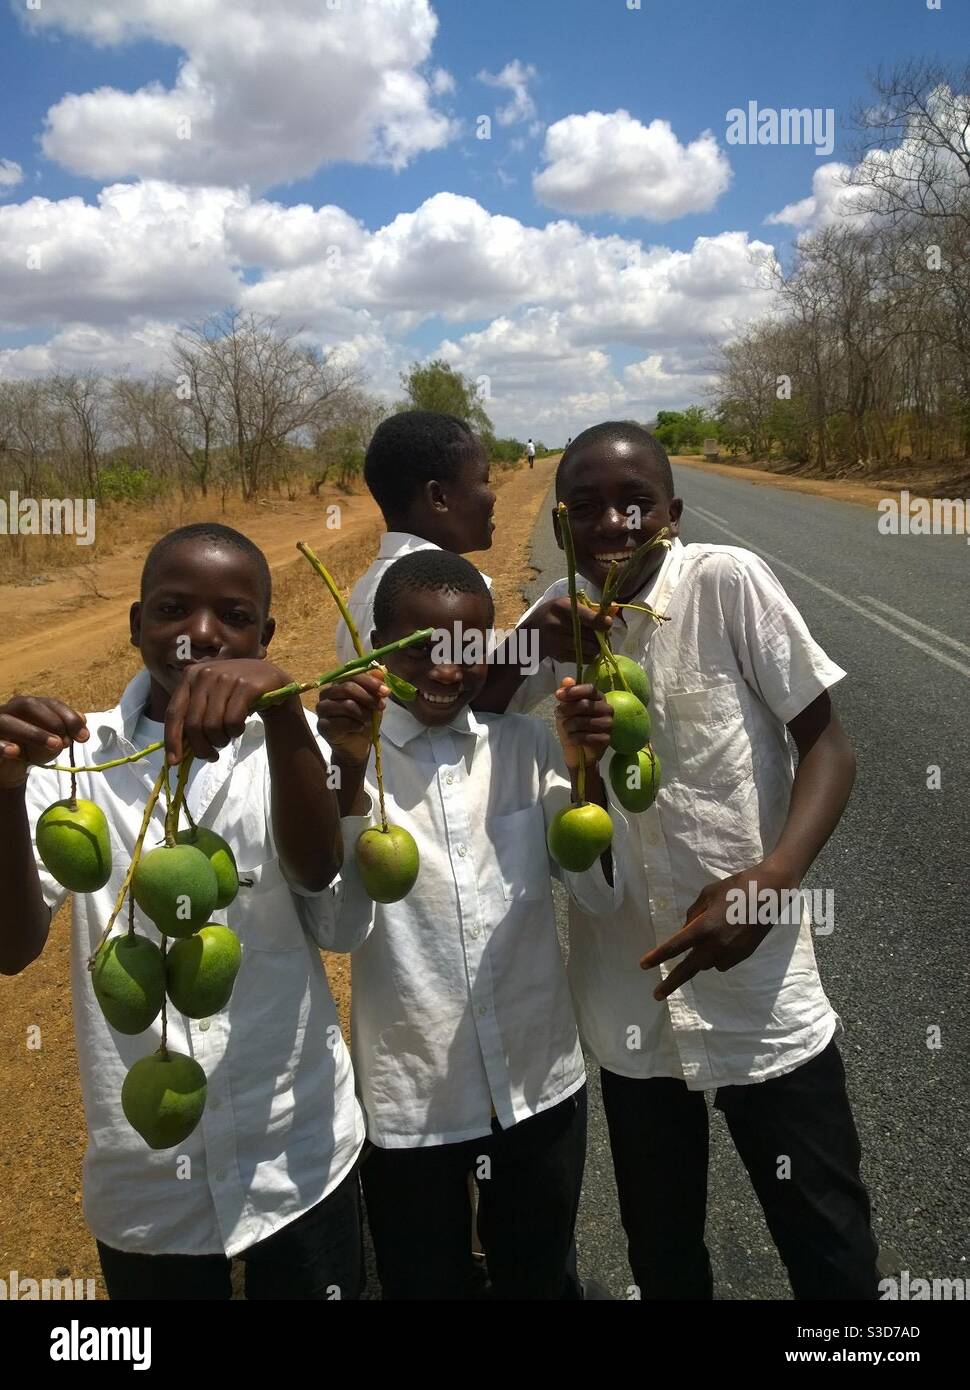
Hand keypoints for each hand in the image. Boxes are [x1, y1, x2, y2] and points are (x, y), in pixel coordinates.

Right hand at [0, 696, 88, 787]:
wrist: (11, 768)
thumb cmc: (33, 748)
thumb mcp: (54, 740)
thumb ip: (68, 729)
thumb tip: (83, 719)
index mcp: (29, 706)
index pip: (49, 703)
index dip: (69, 716)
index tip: (84, 736)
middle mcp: (10, 710)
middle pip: (28, 705)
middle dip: (52, 720)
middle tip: (67, 741)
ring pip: (8, 721)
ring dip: (33, 732)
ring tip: (55, 745)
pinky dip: (3, 745)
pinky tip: (16, 752)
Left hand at [164, 659, 293, 764]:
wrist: (268, 680)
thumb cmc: (233, 693)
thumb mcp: (209, 698)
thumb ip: (192, 717)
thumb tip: (176, 754)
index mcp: (189, 675)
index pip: (174, 712)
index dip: (172, 740)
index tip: (174, 762)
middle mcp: (205, 673)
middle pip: (193, 724)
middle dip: (201, 747)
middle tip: (211, 756)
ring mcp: (226, 677)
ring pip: (213, 725)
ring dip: (220, 740)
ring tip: (227, 737)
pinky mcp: (246, 685)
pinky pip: (233, 721)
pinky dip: (235, 731)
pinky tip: (239, 728)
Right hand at [316, 671, 388, 767]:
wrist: (356, 746)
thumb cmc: (363, 720)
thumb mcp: (373, 702)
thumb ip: (375, 687)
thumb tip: (380, 671)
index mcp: (338, 684)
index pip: (352, 675)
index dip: (370, 682)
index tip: (386, 692)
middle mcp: (326, 694)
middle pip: (347, 688)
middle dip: (368, 697)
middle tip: (380, 706)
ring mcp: (322, 709)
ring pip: (346, 705)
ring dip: (363, 713)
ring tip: (369, 720)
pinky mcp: (322, 726)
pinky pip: (341, 722)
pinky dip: (355, 725)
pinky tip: (360, 728)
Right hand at [535, 597, 613, 663]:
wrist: (529, 634)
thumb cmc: (553, 615)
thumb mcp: (568, 605)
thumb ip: (591, 608)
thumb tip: (616, 608)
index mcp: (562, 606)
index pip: (586, 616)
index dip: (600, 622)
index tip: (608, 624)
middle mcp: (557, 623)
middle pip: (591, 634)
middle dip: (600, 635)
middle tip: (600, 634)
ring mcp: (557, 641)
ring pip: (590, 648)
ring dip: (596, 646)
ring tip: (592, 641)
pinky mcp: (559, 656)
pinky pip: (585, 658)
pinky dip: (589, 655)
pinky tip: (584, 649)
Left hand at [554, 677, 612, 769]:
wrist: (576, 749)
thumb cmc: (572, 725)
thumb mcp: (565, 708)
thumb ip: (567, 694)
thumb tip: (567, 680)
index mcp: (599, 698)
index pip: (590, 689)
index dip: (574, 691)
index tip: (558, 695)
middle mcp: (607, 709)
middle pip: (585, 704)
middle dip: (567, 709)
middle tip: (558, 713)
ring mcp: (608, 724)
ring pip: (584, 721)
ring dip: (569, 725)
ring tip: (567, 727)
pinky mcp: (606, 739)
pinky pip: (586, 736)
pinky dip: (574, 737)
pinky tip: (573, 738)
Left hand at [639, 865, 793, 999]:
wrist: (770, 893)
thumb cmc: (736, 887)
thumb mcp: (708, 894)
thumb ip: (693, 914)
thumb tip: (685, 930)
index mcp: (705, 927)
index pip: (676, 946)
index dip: (658, 957)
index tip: (643, 965)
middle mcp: (716, 944)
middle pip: (689, 969)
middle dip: (671, 982)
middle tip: (656, 994)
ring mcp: (732, 953)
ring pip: (707, 964)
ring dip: (701, 957)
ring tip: (714, 933)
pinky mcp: (744, 956)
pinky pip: (722, 962)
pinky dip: (717, 955)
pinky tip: (727, 937)